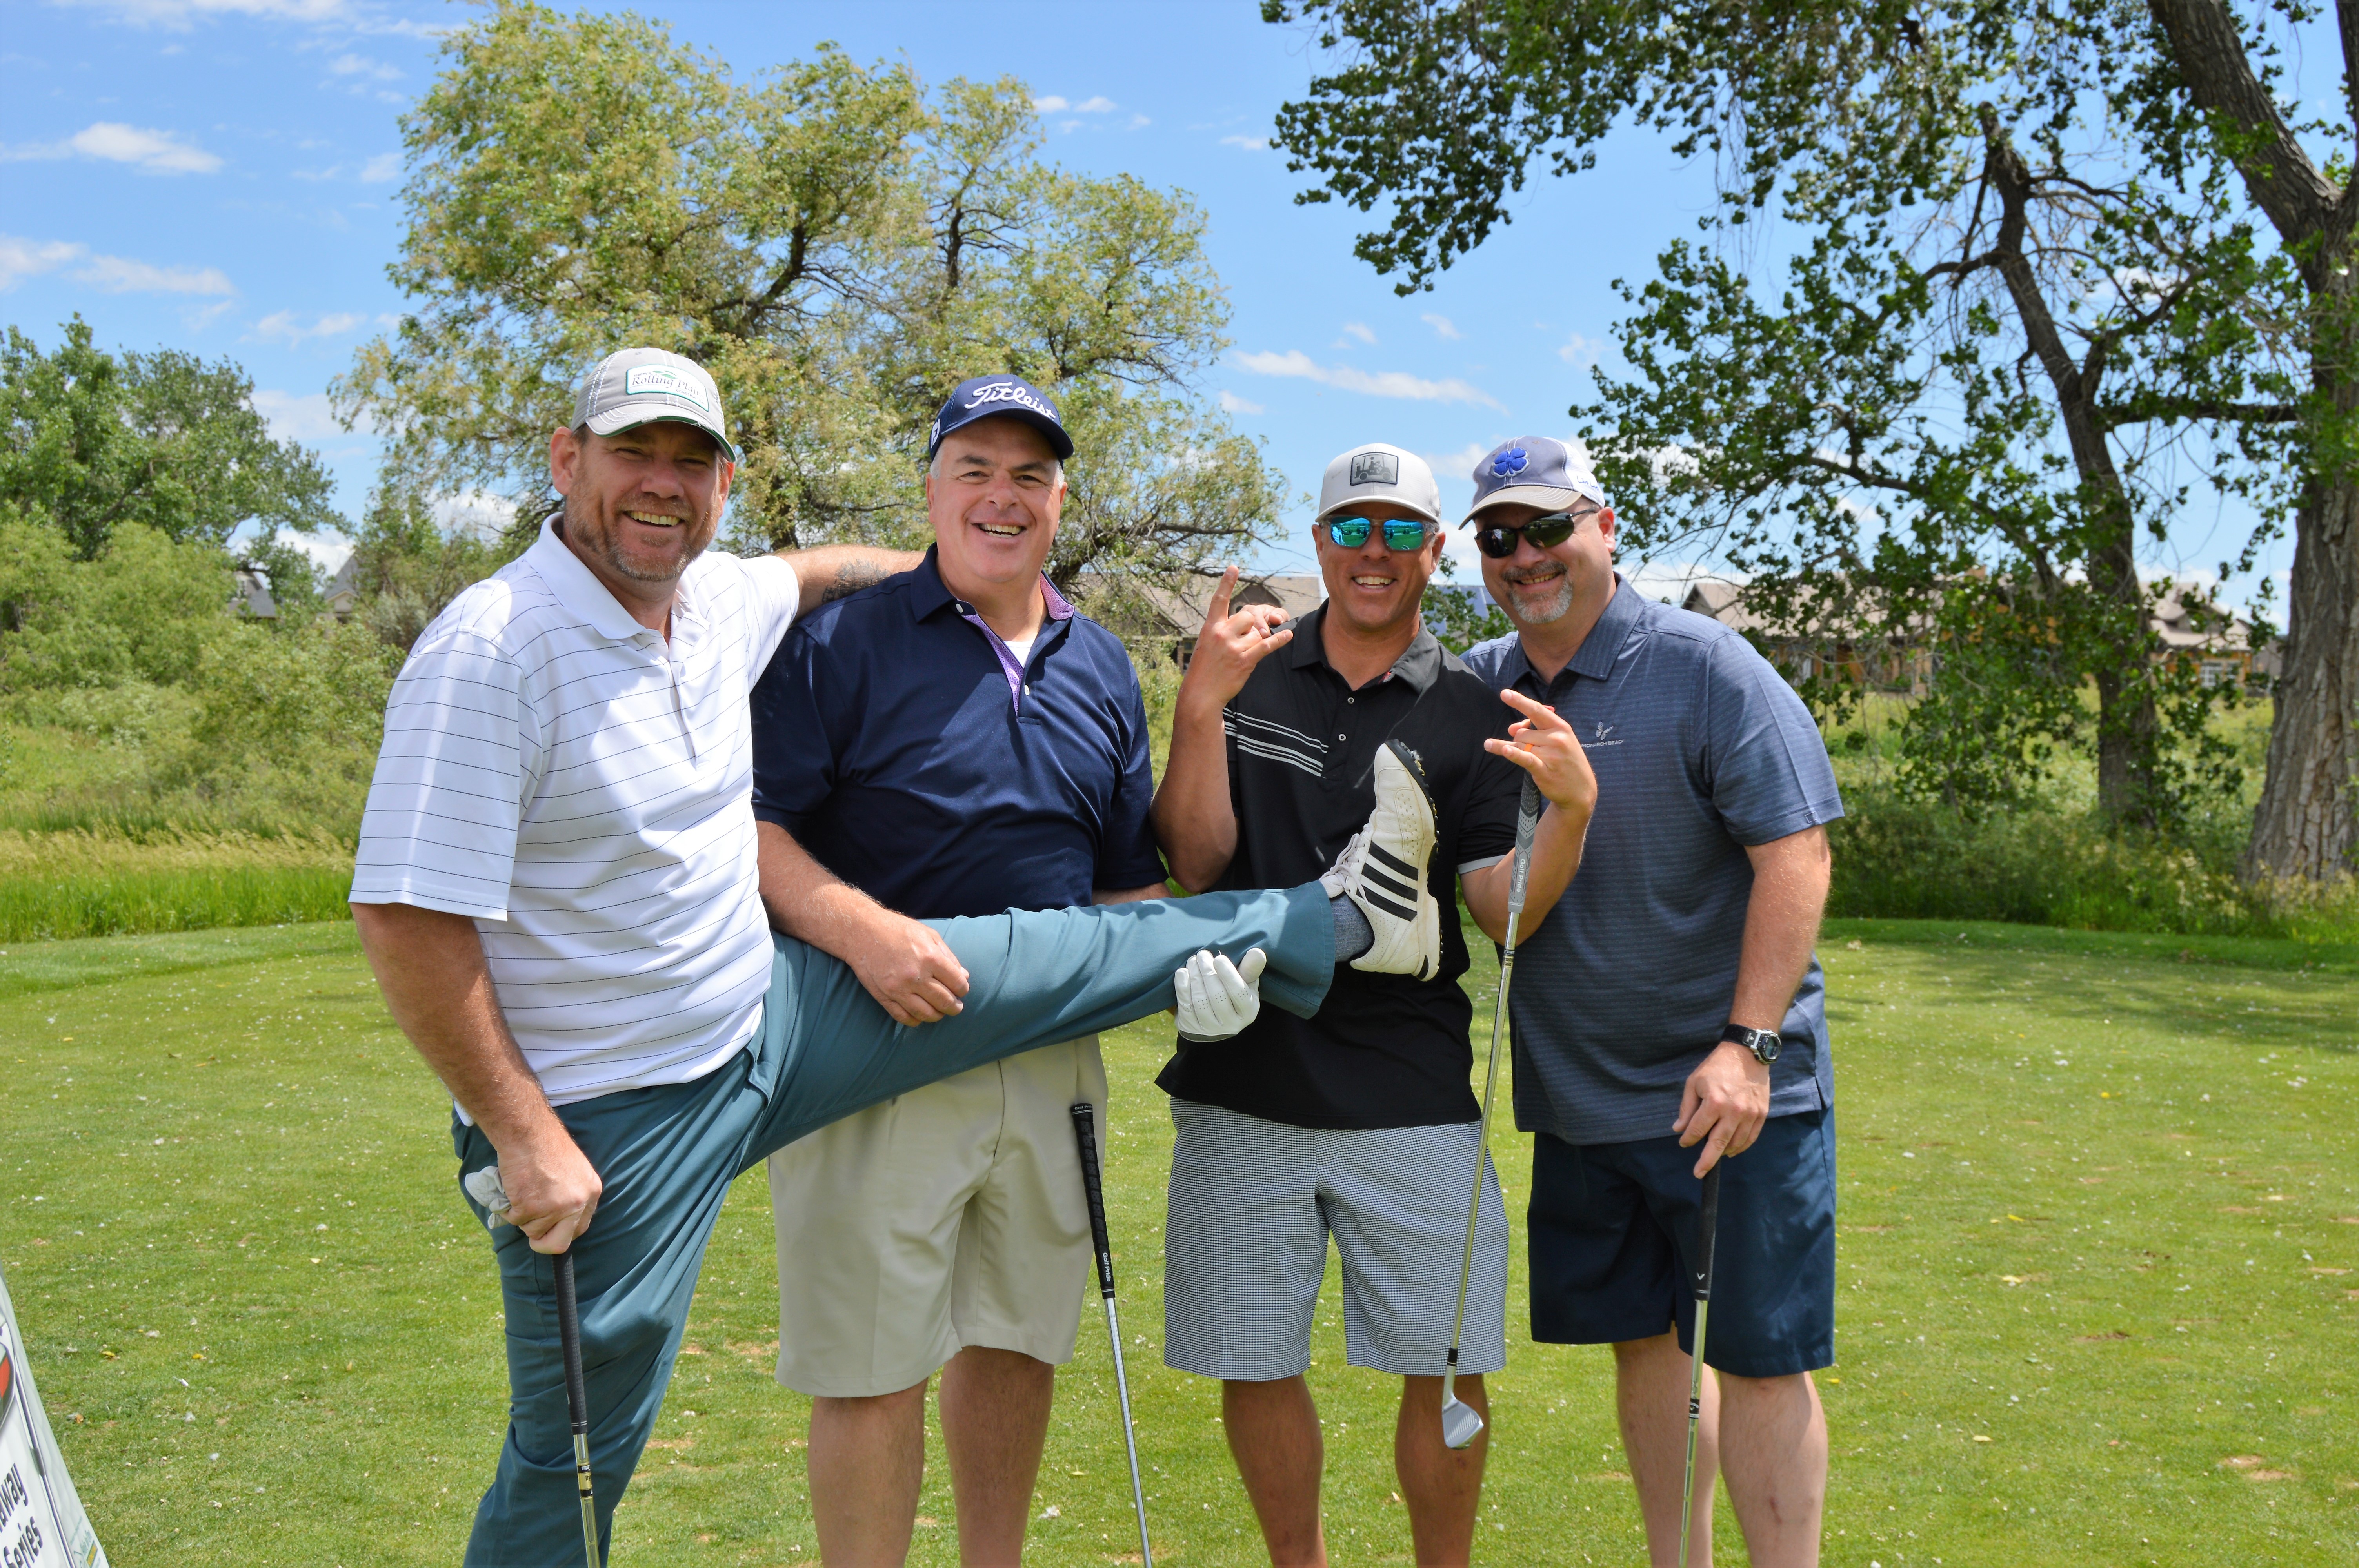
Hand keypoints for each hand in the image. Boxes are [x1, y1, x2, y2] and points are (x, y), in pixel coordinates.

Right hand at [492, 1121, 603, 1253]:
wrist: (528, 1132)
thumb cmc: (545, 1146)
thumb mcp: (572, 1170)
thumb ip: (570, 1194)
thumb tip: (558, 1220)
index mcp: (591, 1192)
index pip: (580, 1227)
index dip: (562, 1232)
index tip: (550, 1229)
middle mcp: (577, 1203)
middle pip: (560, 1243)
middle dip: (543, 1242)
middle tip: (532, 1232)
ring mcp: (555, 1207)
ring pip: (532, 1229)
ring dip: (522, 1215)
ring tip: (522, 1190)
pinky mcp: (531, 1207)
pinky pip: (515, 1220)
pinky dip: (509, 1208)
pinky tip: (513, 1187)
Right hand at [843, 906, 970, 1024]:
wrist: (862, 931)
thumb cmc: (898, 930)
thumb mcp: (928, 936)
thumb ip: (948, 957)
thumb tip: (964, 977)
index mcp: (930, 958)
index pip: (957, 984)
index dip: (963, 990)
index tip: (961, 990)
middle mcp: (915, 976)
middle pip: (944, 1002)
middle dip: (954, 1007)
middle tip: (956, 1006)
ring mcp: (898, 989)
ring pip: (926, 1014)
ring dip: (937, 1016)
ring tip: (940, 1012)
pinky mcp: (884, 996)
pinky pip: (904, 1017)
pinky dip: (916, 1020)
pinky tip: (921, 1015)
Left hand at [1174, 948, 1265, 1040]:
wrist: (1213, 1020)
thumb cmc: (1232, 994)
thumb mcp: (1246, 983)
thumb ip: (1250, 968)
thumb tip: (1257, 952)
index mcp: (1248, 1012)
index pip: (1239, 992)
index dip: (1228, 974)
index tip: (1219, 958)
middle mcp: (1231, 1024)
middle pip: (1217, 995)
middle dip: (1208, 971)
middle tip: (1203, 955)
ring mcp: (1209, 1029)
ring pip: (1200, 1000)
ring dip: (1195, 976)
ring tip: (1193, 960)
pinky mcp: (1190, 1028)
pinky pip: (1185, 1005)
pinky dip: (1182, 986)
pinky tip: (1183, 972)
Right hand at [1178, 566, 1293, 711]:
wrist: (1200, 694)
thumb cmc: (1204, 670)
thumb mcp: (1207, 646)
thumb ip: (1224, 632)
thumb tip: (1249, 625)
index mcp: (1210, 628)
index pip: (1219, 601)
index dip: (1227, 583)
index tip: (1234, 567)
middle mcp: (1221, 634)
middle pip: (1248, 616)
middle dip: (1254, 624)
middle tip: (1251, 635)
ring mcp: (1233, 647)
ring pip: (1258, 633)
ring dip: (1259, 639)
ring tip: (1248, 650)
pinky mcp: (1244, 661)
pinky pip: (1267, 646)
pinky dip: (1279, 640)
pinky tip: (1288, 635)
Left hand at [1483, 688, 1596, 816]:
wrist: (1581, 790)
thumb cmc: (1566, 762)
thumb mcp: (1558, 741)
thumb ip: (1535, 730)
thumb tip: (1511, 728)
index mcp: (1561, 727)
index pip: (1537, 710)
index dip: (1519, 701)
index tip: (1504, 693)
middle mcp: (1557, 738)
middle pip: (1522, 733)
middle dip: (1518, 740)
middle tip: (1529, 750)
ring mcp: (1551, 755)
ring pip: (1519, 746)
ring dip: (1511, 750)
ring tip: (1508, 752)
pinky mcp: (1545, 771)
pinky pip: (1525, 759)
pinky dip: (1513, 754)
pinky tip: (1504, 749)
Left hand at [1673, 1041, 1769, 1177]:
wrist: (1747, 1054)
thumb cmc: (1716, 1067)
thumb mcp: (1695, 1082)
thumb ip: (1686, 1107)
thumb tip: (1679, 1129)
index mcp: (1714, 1102)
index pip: (1698, 1129)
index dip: (1688, 1139)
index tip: (1683, 1143)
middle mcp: (1733, 1111)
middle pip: (1718, 1144)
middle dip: (1706, 1161)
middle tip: (1698, 1173)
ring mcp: (1750, 1114)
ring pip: (1736, 1144)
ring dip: (1723, 1153)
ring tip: (1714, 1157)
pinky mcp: (1761, 1114)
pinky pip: (1751, 1138)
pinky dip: (1740, 1147)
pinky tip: (1731, 1150)